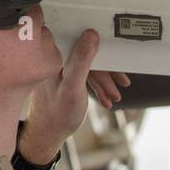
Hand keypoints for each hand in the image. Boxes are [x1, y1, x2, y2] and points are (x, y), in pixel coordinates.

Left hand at [23, 29, 129, 160]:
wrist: (47, 135)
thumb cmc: (57, 115)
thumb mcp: (73, 86)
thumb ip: (81, 60)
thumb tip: (91, 34)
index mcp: (53, 55)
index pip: (79, 40)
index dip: (100, 46)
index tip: (115, 50)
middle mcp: (54, 58)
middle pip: (86, 54)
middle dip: (107, 71)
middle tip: (122, 83)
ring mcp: (59, 69)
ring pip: (88, 68)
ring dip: (104, 82)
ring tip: (114, 96)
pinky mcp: (63, 78)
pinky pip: (84, 77)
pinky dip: (96, 87)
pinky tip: (105, 99)